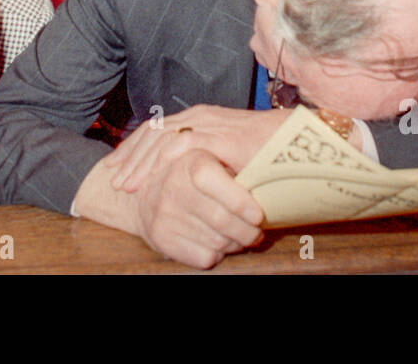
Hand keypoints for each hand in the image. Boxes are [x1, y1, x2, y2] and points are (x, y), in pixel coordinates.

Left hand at [103, 105, 289, 192]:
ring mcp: (209, 122)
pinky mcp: (219, 134)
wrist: (297, 140)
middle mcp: (200, 116)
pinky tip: (151, 177)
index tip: (118, 170)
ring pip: (160, 138)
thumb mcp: (229, 156)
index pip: (156, 129)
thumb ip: (208, 162)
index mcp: (199, 118)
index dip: (133, 149)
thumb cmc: (267, 151)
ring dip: (139, 162)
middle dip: (128, 156)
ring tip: (126, 185)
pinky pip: (181, 143)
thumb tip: (186, 183)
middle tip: (113, 179)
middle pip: (151, 132)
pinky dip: (161, 161)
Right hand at [132, 148, 264, 268]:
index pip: (213, 181)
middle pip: (221, 219)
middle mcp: (173, 186)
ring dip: (236, 244)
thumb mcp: (211, 162)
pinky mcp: (161, 237)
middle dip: (248, 231)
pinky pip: (204, 256)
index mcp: (190, 161)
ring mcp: (164, 214)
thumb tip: (271, 181)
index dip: (240, 202)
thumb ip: (234, 168)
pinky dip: (219, 254)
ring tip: (241, 237)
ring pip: (217, 241)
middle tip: (258, 233)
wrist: (146, 196)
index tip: (259, 215)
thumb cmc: (194, 178)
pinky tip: (219, 243)